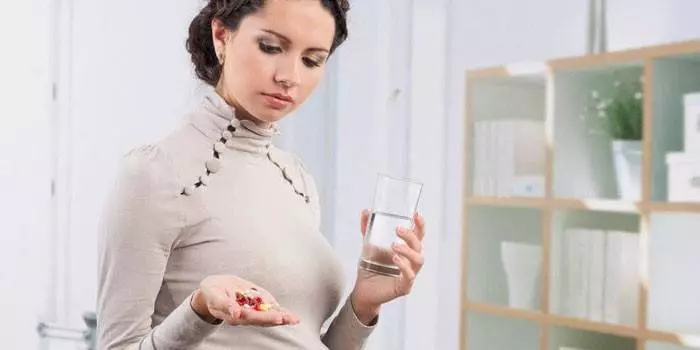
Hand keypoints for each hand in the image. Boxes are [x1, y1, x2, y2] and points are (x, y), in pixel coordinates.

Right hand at [191, 275, 299, 326]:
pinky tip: (289, 315)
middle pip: (262, 320)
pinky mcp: (254, 305)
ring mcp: (250, 311)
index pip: (251, 317)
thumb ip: (225, 304)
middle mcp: (244, 316)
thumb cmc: (212, 292)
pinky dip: (279, 311)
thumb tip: (236, 312)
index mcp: (234, 315)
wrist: (213, 289)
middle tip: (291, 319)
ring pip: (267, 316)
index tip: (278, 318)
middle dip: (277, 319)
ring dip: (282, 317)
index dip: (265, 318)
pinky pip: (268, 310)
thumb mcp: (214, 295)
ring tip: (295, 319)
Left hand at [350, 209, 425, 323]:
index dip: (420, 225)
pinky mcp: (404, 286)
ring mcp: (409, 274)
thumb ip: (368, 228)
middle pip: (419, 246)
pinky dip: (404, 266)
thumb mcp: (369, 244)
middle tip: (398, 229)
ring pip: (418, 260)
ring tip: (394, 246)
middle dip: (411, 236)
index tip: (416, 214)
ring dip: (408, 250)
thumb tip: (366, 211)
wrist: (363, 288)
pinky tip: (395, 259)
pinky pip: (410, 276)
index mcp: (406, 249)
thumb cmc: (371, 265)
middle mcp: (411, 261)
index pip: (418, 235)